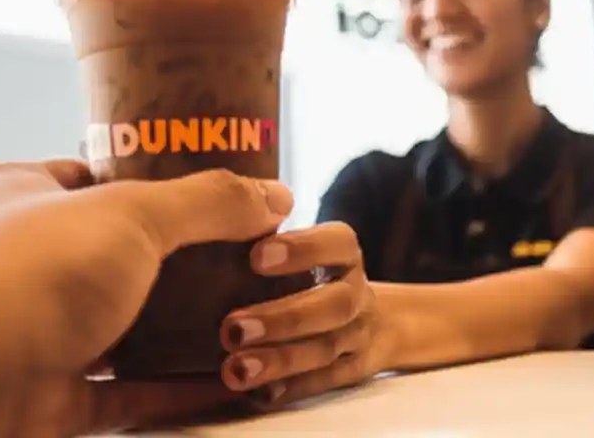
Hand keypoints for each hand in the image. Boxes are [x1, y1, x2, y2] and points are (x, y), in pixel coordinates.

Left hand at [0, 161, 292, 435]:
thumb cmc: (30, 271)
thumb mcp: (134, 213)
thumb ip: (207, 202)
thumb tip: (275, 195)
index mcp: (28, 195)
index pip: (98, 176)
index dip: (157, 180)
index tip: (214, 192)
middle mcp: (29, 261)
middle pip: (119, 257)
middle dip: (180, 264)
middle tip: (245, 261)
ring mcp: (37, 331)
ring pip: (123, 330)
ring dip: (181, 332)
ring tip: (249, 321)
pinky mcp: (49, 396)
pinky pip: (126, 394)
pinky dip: (174, 390)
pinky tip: (227, 382)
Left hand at [217, 222, 392, 406]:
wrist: (360, 322)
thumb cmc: (298, 274)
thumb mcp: (284, 245)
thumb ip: (261, 227)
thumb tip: (241, 201)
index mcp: (342, 256)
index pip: (339, 243)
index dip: (303, 249)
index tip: (256, 257)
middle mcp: (356, 294)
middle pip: (335, 305)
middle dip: (285, 318)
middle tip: (232, 327)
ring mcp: (356, 336)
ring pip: (326, 349)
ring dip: (281, 359)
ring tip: (235, 367)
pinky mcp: (349, 372)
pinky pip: (325, 383)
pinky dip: (292, 388)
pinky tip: (257, 393)